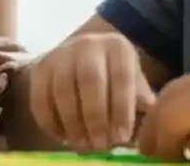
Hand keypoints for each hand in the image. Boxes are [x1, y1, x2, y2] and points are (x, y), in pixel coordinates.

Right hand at [28, 32, 155, 152]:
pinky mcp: (40, 68)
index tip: (122, 137)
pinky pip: (41, 98)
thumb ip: (141, 104)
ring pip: (63, 91)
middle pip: (90, 80)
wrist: (80, 59)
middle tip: (100, 145)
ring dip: (73, 123)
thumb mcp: (133, 83)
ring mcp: (61, 54)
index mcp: (117, 47)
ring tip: (82, 145)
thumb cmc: (113, 78)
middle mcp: (88, 44)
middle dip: (95, 117)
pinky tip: (62, 137)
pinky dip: (50, 122)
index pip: (121, 77)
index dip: (122, 109)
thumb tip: (149, 128)